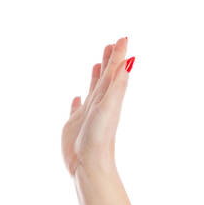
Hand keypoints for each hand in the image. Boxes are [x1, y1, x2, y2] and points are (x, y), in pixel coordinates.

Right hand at [62, 36, 132, 176]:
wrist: (89, 166)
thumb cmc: (99, 138)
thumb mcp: (109, 105)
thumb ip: (117, 83)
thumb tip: (128, 60)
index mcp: (109, 98)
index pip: (115, 71)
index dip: (118, 55)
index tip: (123, 38)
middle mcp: (100, 104)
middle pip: (106, 78)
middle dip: (109, 61)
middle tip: (111, 44)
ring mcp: (88, 115)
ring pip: (93, 90)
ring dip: (96, 77)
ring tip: (97, 65)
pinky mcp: (76, 126)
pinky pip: (77, 109)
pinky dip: (77, 101)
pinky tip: (77, 98)